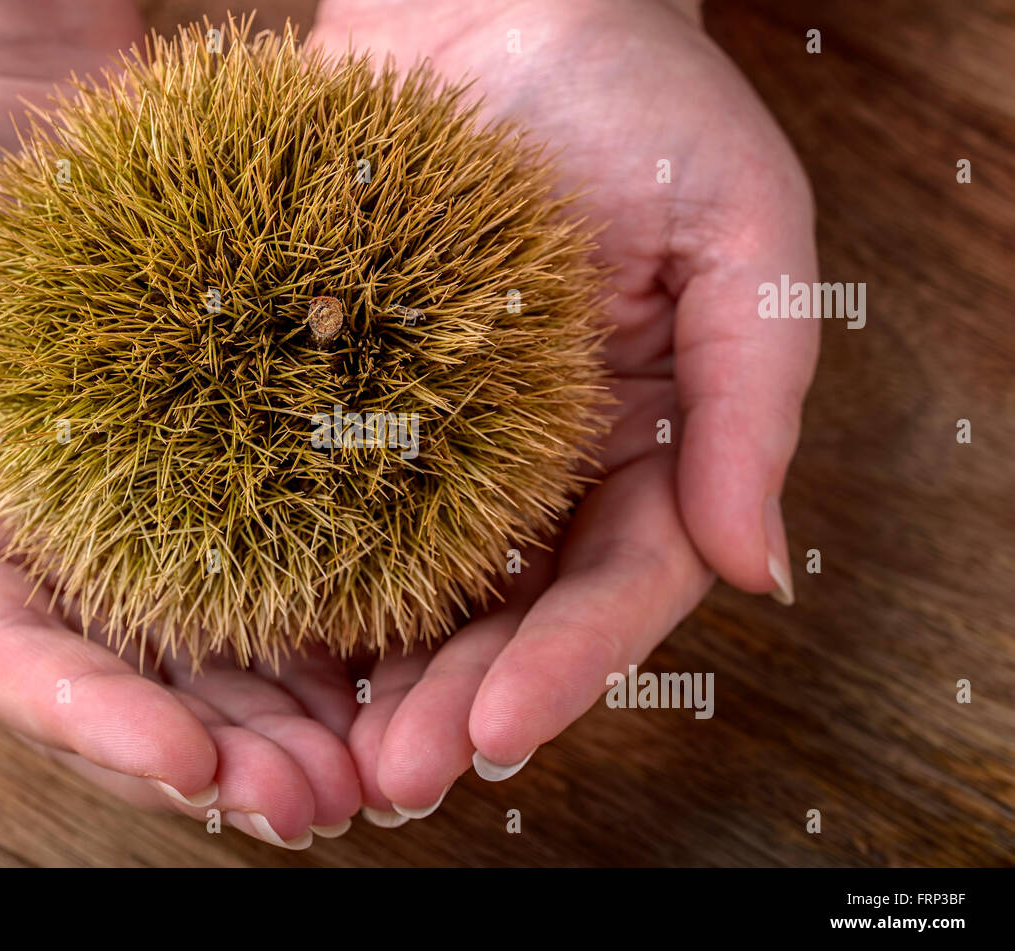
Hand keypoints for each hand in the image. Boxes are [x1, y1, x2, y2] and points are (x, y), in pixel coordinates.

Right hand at [0, 0, 361, 848]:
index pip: (30, 673)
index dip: (106, 727)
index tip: (192, 767)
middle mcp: (68, 561)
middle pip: (151, 686)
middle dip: (233, 756)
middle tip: (319, 802)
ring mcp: (156, 516)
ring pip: (236, 640)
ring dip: (306, 711)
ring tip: (382, 761)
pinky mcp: (230, 457)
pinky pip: (292, 540)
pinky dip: (347, 600)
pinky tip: (410, 645)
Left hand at [310, 0, 819, 820]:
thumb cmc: (639, 98)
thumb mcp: (740, 234)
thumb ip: (753, 402)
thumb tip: (763, 573)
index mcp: (642, 444)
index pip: (616, 586)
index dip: (567, 669)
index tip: (501, 735)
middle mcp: (540, 463)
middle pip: (504, 614)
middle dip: (457, 703)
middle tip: (395, 779)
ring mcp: (440, 439)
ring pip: (412, 586)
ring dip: (374, 676)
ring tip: (328, 754)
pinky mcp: (351, 400)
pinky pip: (324, 498)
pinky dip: (301, 575)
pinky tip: (259, 638)